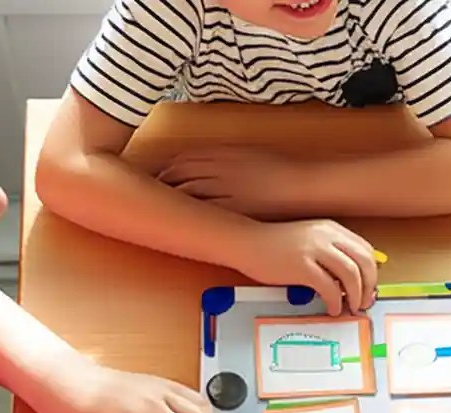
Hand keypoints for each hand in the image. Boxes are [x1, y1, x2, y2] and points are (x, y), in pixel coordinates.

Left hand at [156, 146, 293, 217]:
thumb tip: (209, 160)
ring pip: (189, 191)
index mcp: (224, 153)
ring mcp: (227, 188)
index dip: (168, 167)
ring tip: (162, 208)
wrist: (300, 184)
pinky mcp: (235, 208)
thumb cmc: (280, 169)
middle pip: (180, 173)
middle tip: (150, 192)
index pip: (185, 158)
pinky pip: (206, 210)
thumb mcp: (249, 153)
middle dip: (162, 182)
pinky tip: (185, 220)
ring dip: (173, 199)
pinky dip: (192, 214)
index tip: (159, 175)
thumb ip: (226, 156)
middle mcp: (221, 168)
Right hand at [241, 220, 377, 315]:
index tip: (369, 288)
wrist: (246, 243)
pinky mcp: (301, 266)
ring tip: (351, 308)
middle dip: (369, 285)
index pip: (365, 249)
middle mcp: (327, 236)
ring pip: (351, 274)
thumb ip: (330, 254)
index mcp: (331, 229)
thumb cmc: (275, 246)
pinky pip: (329, 287)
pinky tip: (332, 309)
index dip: (372, 272)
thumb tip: (350, 280)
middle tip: (364, 302)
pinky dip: (335, 301)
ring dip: (356, 295)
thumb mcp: (309, 241)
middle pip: (364, 261)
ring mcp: (314, 249)